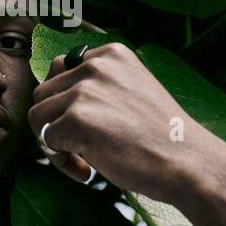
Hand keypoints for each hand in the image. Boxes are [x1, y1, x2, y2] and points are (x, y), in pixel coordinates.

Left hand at [28, 42, 225, 202]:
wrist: (188, 162)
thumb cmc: (161, 135)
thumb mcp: (131, 91)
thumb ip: (96, 85)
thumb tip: (51, 90)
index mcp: (110, 54)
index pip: (59, 71)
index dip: (64, 104)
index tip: (85, 127)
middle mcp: (95, 65)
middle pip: (43, 93)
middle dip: (55, 124)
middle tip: (81, 149)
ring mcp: (85, 91)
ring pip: (38, 116)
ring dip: (54, 143)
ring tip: (83, 161)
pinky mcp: (77, 119)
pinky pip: (46, 141)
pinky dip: (61, 161)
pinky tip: (88, 171)